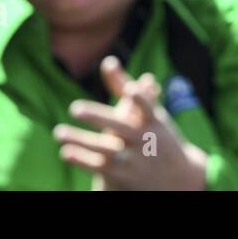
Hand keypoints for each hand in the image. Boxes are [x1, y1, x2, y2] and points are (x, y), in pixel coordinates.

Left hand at [54, 56, 207, 190]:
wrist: (179, 178)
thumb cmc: (156, 134)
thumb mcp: (147, 111)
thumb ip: (124, 86)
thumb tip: (108, 61)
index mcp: (152, 120)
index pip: (147, 106)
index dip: (141, 98)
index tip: (131, 90)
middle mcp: (144, 139)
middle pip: (121, 127)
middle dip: (99, 117)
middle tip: (74, 108)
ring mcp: (134, 159)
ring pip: (105, 150)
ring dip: (81, 142)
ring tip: (58, 133)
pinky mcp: (124, 175)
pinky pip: (100, 167)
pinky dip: (83, 160)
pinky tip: (65, 152)